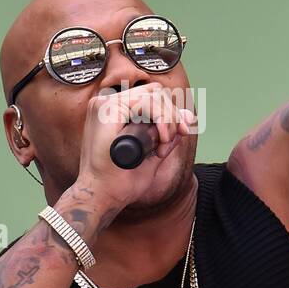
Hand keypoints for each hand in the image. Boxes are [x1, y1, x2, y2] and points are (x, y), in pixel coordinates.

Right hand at [69, 83, 195, 217]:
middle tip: (172, 139)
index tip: (182, 132)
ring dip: (168, 118)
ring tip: (163, 143)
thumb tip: (187, 118)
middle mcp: (106, 104)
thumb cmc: (119, 181)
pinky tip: (161, 137)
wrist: (101, 196)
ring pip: (152, 94)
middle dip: (172, 114)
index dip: (171, 111)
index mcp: (112, 112)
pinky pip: (146, 101)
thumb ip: (167, 135)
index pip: (150, 96)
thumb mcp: (151, 155)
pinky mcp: (107, 110)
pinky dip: (160, 117)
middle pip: (153, 91)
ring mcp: (104, 105)